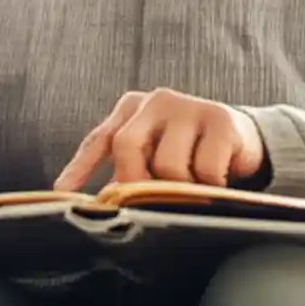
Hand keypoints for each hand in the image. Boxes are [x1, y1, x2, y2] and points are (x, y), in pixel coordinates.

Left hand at [54, 89, 266, 190]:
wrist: (242, 137)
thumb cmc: (187, 150)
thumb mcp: (152, 154)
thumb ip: (128, 171)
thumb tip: (100, 204)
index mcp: (131, 109)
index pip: (99, 139)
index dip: (79, 168)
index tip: (63, 194)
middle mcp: (155, 101)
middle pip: (127, 146)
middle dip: (134, 180)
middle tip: (148, 201)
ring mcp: (187, 106)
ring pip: (167, 164)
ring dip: (179, 188)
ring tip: (191, 187)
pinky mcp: (220, 118)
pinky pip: (205, 168)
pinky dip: (209, 185)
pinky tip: (216, 181)